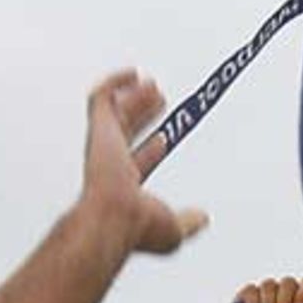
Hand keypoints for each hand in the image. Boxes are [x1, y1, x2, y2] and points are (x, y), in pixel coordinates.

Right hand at [79, 70, 208, 256]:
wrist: (116, 217)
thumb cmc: (139, 226)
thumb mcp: (174, 228)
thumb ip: (188, 222)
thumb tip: (203, 219)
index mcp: (124, 185)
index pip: (138, 161)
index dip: (152, 149)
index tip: (164, 139)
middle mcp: (110, 163)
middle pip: (127, 132)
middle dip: (143, 116)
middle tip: (159, 100)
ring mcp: (103, 144)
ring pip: (116, 113)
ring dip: (134, 98)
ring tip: (153, 84)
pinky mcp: (99, 128)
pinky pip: (101, 97)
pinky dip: (114, 83)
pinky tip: (132, 74)